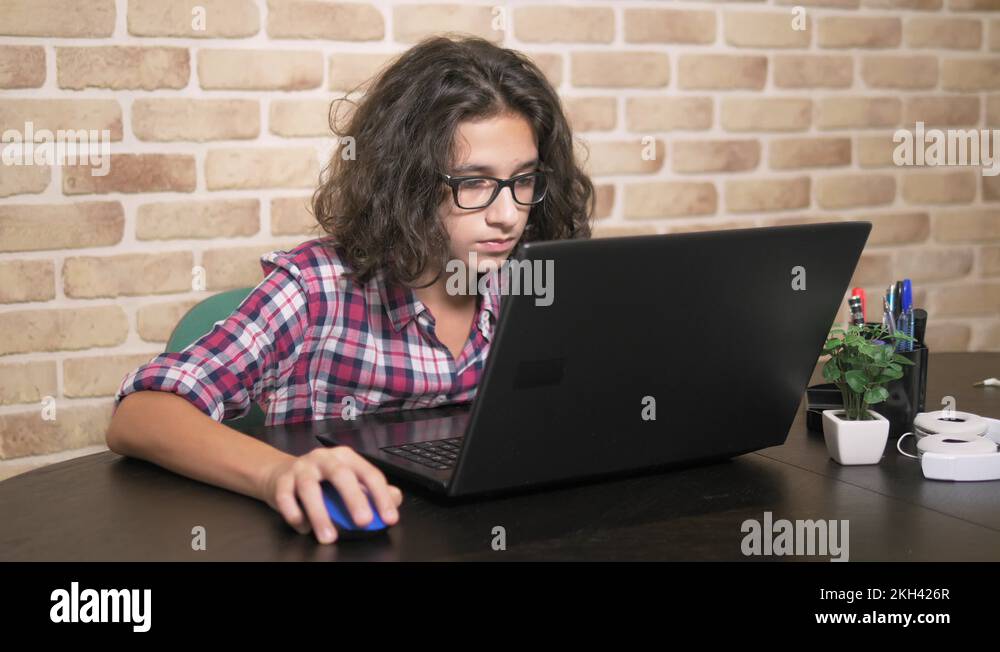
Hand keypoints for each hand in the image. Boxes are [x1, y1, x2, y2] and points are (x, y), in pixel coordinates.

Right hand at [261, 446, 402, 543]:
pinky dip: (294, 514)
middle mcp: (324, 458)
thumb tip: (395, 498)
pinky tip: (303, 527)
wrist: (279, 473)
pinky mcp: (281, 480)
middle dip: (354, 499)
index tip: (390, 518)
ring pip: (309, 488)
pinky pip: (285, 497)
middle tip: (363, 521)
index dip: (381, 496)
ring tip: (329, 537)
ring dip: (320, 514)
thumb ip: (372, 489)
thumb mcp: (349, 480)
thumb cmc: (322, 480)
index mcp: (346, 458)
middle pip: (340, 475)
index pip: (368, 474)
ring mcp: (301, 468)